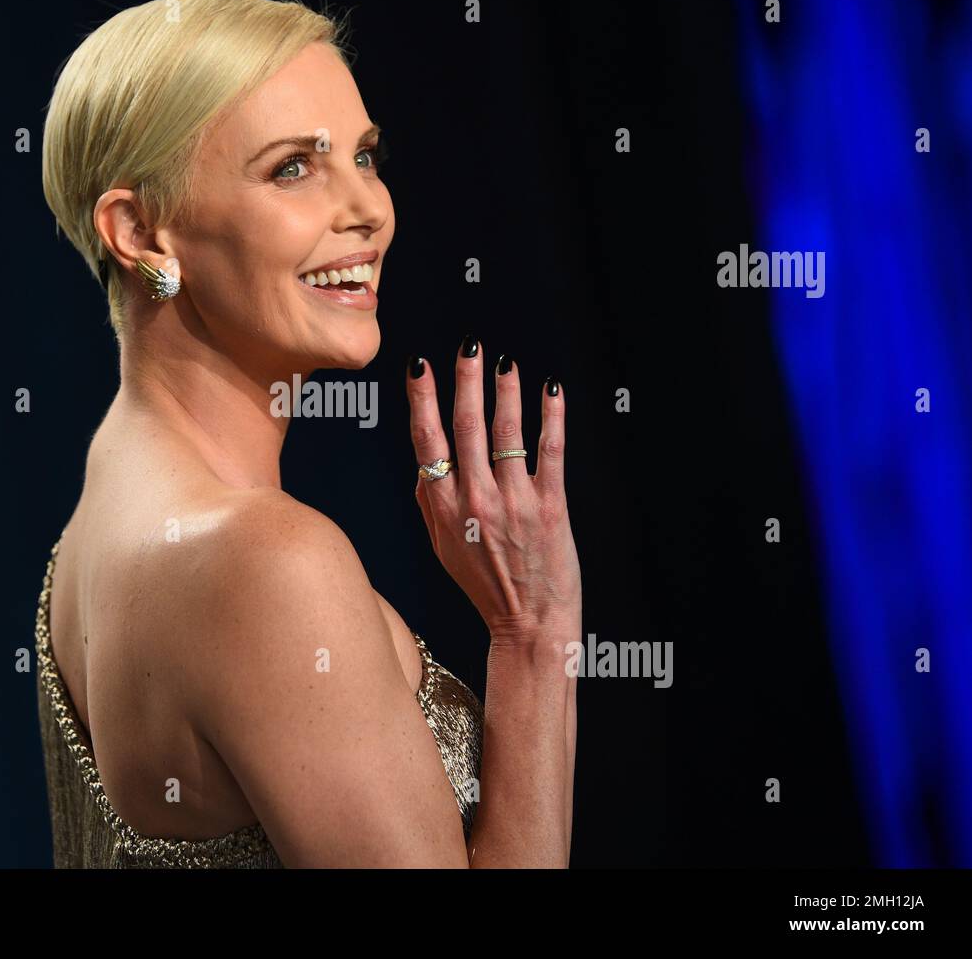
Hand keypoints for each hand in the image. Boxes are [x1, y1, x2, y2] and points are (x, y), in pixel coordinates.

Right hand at [406, 340, 580, 641]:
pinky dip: (551, 417)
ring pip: (506, 433)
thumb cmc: (484, 586)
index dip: (422, 399)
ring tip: (505, 362)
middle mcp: (475, 501)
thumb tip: (422, 464)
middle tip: (469, 345)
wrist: (529, 626)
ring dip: (506, 391)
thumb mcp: (442, 548)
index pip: (427, 442)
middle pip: (466, 427)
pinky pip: (550, 451)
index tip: (419, 365)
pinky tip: (552, 390)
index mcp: (443, 509)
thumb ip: (431, 504)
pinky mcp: (550, 507)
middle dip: (466, 380)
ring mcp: (514, 503)